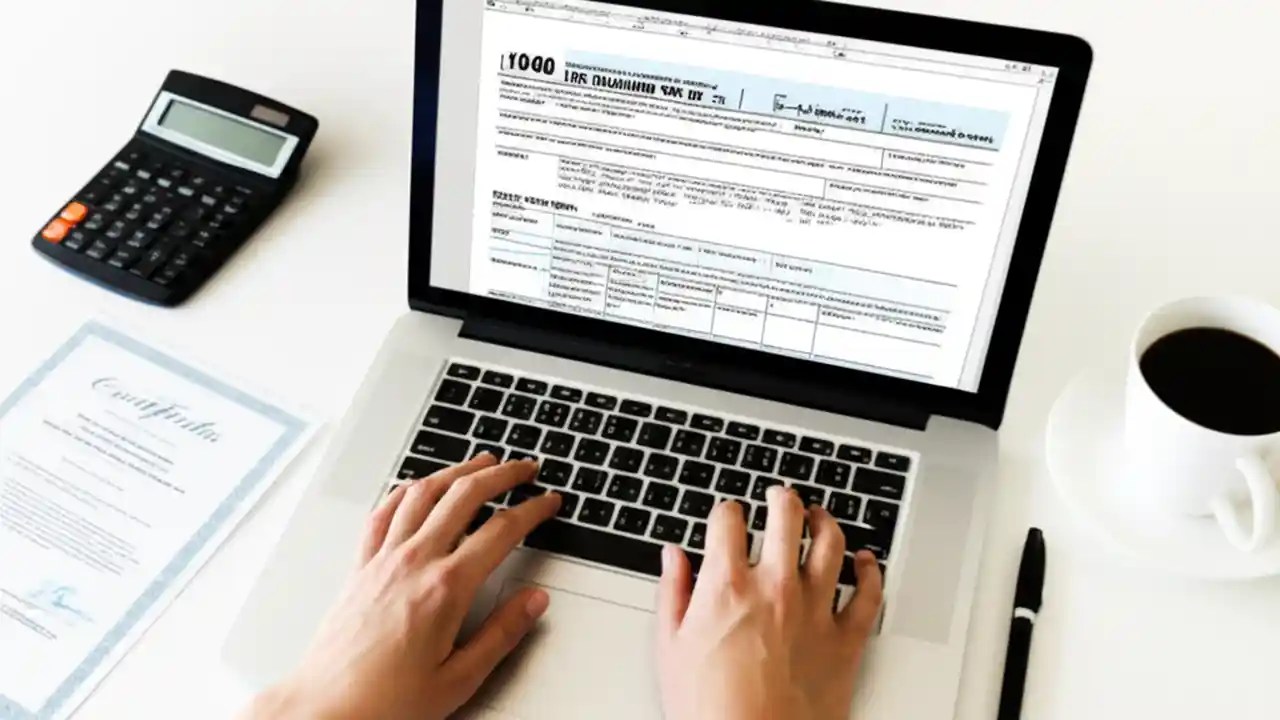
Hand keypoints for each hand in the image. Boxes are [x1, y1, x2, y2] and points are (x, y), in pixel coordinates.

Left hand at [242, 455, 559, 719]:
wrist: (324, 710)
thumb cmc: (385, 703)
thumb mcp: (460, 678)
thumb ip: (503, 634)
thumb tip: (534, 601)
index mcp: (446, 589)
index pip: (501, 531)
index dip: (532, 510)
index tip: (548, 502)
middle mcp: (414, 563)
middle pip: (464, 496)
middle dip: (502, 474)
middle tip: (525, 468)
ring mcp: (383, 560)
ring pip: (424, 492)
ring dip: (457, 470)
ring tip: (480, 462)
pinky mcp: (361, 567)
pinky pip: (384, 512)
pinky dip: (407, 490)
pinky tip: (418, 486)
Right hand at [656, 487, 882, 719]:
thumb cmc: (710, 712)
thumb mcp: (671, 648)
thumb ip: (673, 592)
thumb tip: (672, 556)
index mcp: (727, 587)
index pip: (728, 520)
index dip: (726, 510)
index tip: (727, 515)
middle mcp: (775, 588)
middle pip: (786, 515)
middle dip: (781, 498)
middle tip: (779, 496)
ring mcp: (815, 611)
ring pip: (831, 542)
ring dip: (825, 520)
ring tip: (819, 516)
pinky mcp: (845, 640)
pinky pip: (868, 593)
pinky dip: (871, 571)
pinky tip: (866, 562)